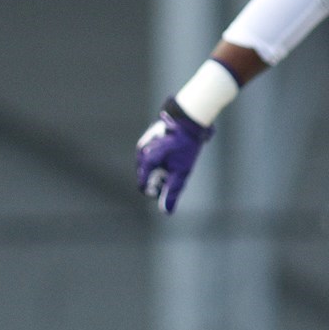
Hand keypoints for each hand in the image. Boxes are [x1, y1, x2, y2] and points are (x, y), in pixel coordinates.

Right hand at [135, 98, 213, 214]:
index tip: (168, 187)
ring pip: (149, 164)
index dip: (155, 190)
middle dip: (159, 178)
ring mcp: (144, 143)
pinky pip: (152, 154)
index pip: (143, 185)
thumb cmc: (186, 146)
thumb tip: (166, 211)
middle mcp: (141, 152)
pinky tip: (174, 154)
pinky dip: (161, 158)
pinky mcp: (150, 137)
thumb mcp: (181, 172)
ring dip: (161, 168)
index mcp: (145, 161)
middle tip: (175, 174)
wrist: (190, 118)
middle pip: (146, 175)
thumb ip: (171, 192)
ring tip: (176, 162)